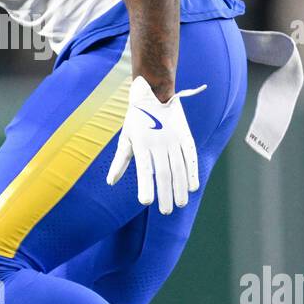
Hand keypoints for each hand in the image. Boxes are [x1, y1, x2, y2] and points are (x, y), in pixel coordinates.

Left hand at [106, 75, 205, 215]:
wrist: (154, 93)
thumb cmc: (136, 120)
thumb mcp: (126, 138)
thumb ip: (120, 161)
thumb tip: (111, 182)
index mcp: (141, 144)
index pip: (144, 169)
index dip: (146, 185)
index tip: (146, 202)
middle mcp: (158, 143)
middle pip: (164, 172)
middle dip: (166, 193)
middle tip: (167, 211)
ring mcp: (173, 139)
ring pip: (178, 167)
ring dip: (180, 187)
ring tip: (181, 203)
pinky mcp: (185, 135)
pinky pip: (189, 156)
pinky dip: (192, 171)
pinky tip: (193, 186)